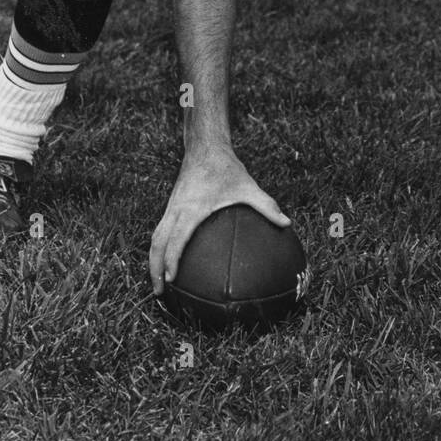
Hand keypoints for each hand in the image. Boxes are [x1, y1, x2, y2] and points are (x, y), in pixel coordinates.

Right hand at [150, 144, 289, 294]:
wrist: (205, 148)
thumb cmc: (226, 168)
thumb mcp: (248, 187)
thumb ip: (267, 206)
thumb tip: (286, 223)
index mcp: (191, 208)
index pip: (176, 238)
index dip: (171, 259)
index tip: (172, 279)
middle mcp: (176, 210)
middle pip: (157, 243)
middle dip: (154, 268)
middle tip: (161, 292)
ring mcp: (171, 208)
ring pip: (155, 238)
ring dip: (153, 260)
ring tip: (160, 283)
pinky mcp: (171, 207)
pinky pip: (161, 231)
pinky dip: (160, 248)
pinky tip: (170, 261)